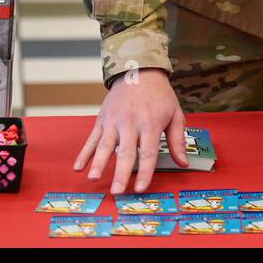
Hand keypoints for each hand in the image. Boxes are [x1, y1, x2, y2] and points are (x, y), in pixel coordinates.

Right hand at [74, 68, 187, 193]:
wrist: (139, 71)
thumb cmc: (159, 96)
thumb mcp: (175, 114)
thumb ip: (178, 140)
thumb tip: (183, 163)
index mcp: (150, 123)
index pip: (148, 152)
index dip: (145, 172)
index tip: (140, 188)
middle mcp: (131, 123)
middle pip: (126, 152)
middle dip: (121, 173)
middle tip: (117, 191)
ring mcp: (114, 121)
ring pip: (105, 145)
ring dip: (99, 163)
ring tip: (94, 178)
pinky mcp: (102, 119)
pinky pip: (92, 138)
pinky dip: (84, 153)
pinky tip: (78, 167)